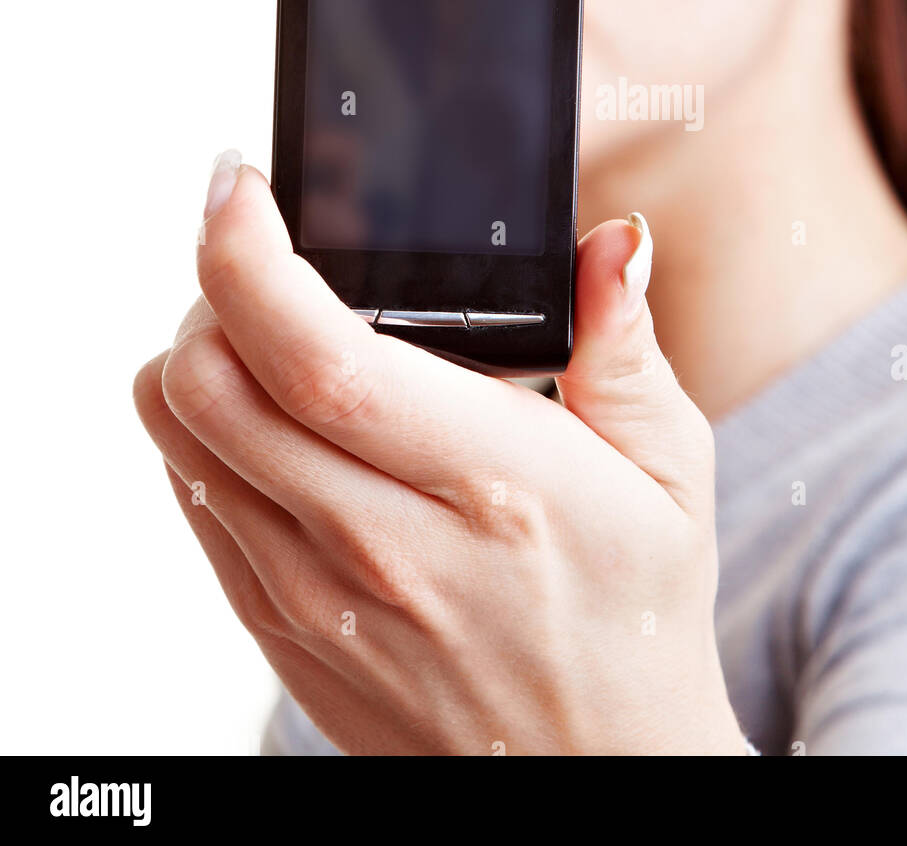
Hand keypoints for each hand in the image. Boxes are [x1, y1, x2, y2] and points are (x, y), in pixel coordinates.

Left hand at [134, 154, 746, 754]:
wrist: (592, 777)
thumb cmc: (639, 615)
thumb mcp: (670, 470)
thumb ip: (625, 343)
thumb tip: (614, 239)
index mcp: (491, 482)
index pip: (319, 359)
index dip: (248, 257)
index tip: (236, 186)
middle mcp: (383, 544)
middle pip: (211, 386)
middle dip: (210, 288)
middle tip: (266, 256)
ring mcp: (318, 598)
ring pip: (180, 441)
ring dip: (199, 358)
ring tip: (270, 336)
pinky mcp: (283, 634)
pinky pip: (196, 504)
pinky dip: (208, 437)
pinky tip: (280, 424)